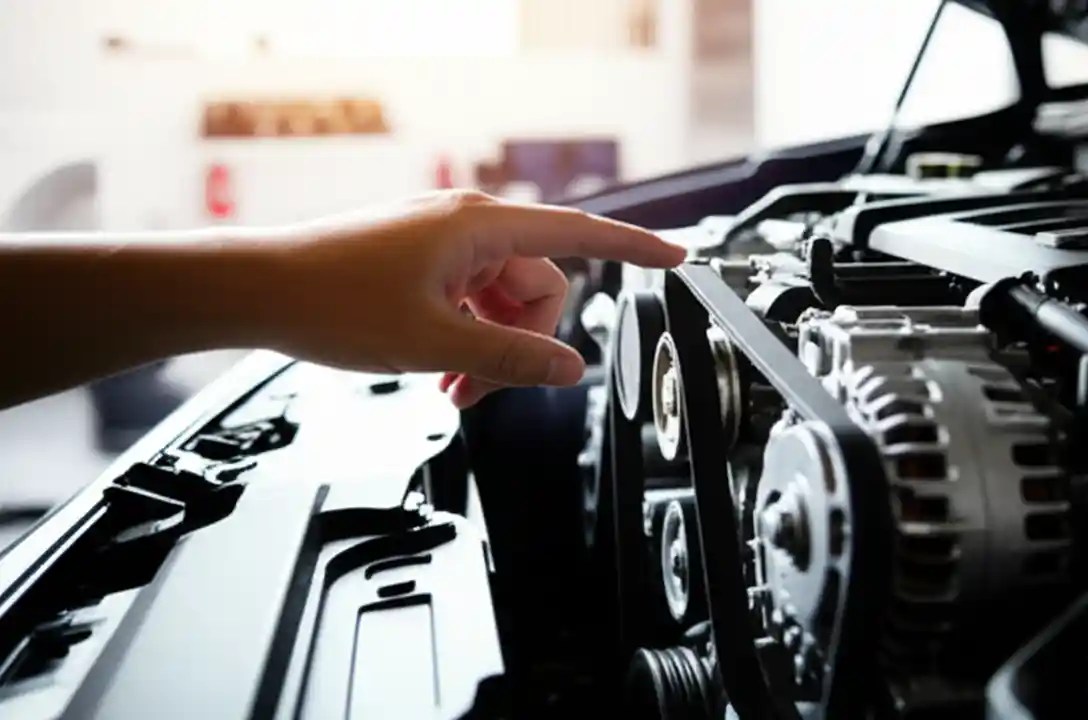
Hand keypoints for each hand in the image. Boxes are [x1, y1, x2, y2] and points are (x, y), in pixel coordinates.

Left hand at [270, 190, 684, 407]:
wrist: (256, 290)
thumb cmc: (329, 299)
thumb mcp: (434, 344)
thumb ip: (512, 361)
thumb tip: (571, 371)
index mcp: (480, 228)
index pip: (579, 234)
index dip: (634, 250)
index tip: (677, 258)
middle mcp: (467, 228)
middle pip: (538, 291)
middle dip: (520, 346)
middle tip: (477, 389)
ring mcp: (443, 246)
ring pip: (503, 305)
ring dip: (487, 351)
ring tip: (449, 388)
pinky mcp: (422, 263)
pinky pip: (471, 303)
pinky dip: (465, 340)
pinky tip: (437, 370)